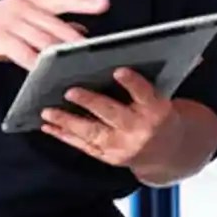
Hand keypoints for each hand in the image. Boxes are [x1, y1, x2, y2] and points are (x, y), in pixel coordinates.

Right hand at [0, 0, 108, 70]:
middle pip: (56, 24)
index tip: (104, 5)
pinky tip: (46, 73)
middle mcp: (21, 7)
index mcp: (30, 0)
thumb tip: (81, 32)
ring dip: (60, 55)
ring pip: (42, 40)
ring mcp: (9, 22)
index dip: (83, 2)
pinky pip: (22, 53)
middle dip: (78, 40)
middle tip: (97, 52)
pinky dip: (36, 64)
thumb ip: (49, 26)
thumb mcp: (21, 21)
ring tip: (77, 66)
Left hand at [40, 68, 181, 169]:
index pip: (144, 93)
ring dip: (69, 121)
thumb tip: (108, 59)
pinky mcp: (109, 157)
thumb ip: (138, 84)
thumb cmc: (157, 113)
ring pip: (94, 133)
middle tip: (70, 91)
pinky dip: (65, 135)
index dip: (132, 83)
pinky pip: (84, 146)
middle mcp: (140, 130)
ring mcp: (123, 147)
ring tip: (48, 111)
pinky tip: (48, 125)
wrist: (168, 149)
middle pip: (113, 114)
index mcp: (157, 110)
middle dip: (91, 103)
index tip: (118, 70)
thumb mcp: (159, 97)